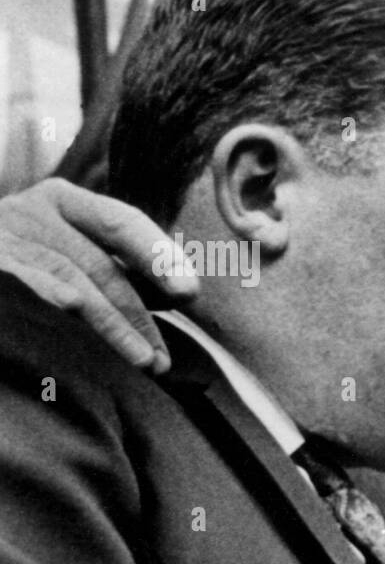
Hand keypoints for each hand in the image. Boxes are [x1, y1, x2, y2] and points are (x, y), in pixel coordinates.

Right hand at [0, 179, 195, 372]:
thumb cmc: (29, 256)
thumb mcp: (73, 248)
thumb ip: (123, 266)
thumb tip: (182, 292)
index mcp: (64, 202)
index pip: (121, 223)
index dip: (157, 255)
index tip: (188, 291)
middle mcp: (32, 213)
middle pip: (99, 264)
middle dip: (137, 314)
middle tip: (163, 357)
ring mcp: (5, 240)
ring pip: (69, 282)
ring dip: (111, 325)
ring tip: (143, 361)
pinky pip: (24, 283)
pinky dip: (48, 295)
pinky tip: (72, 308)